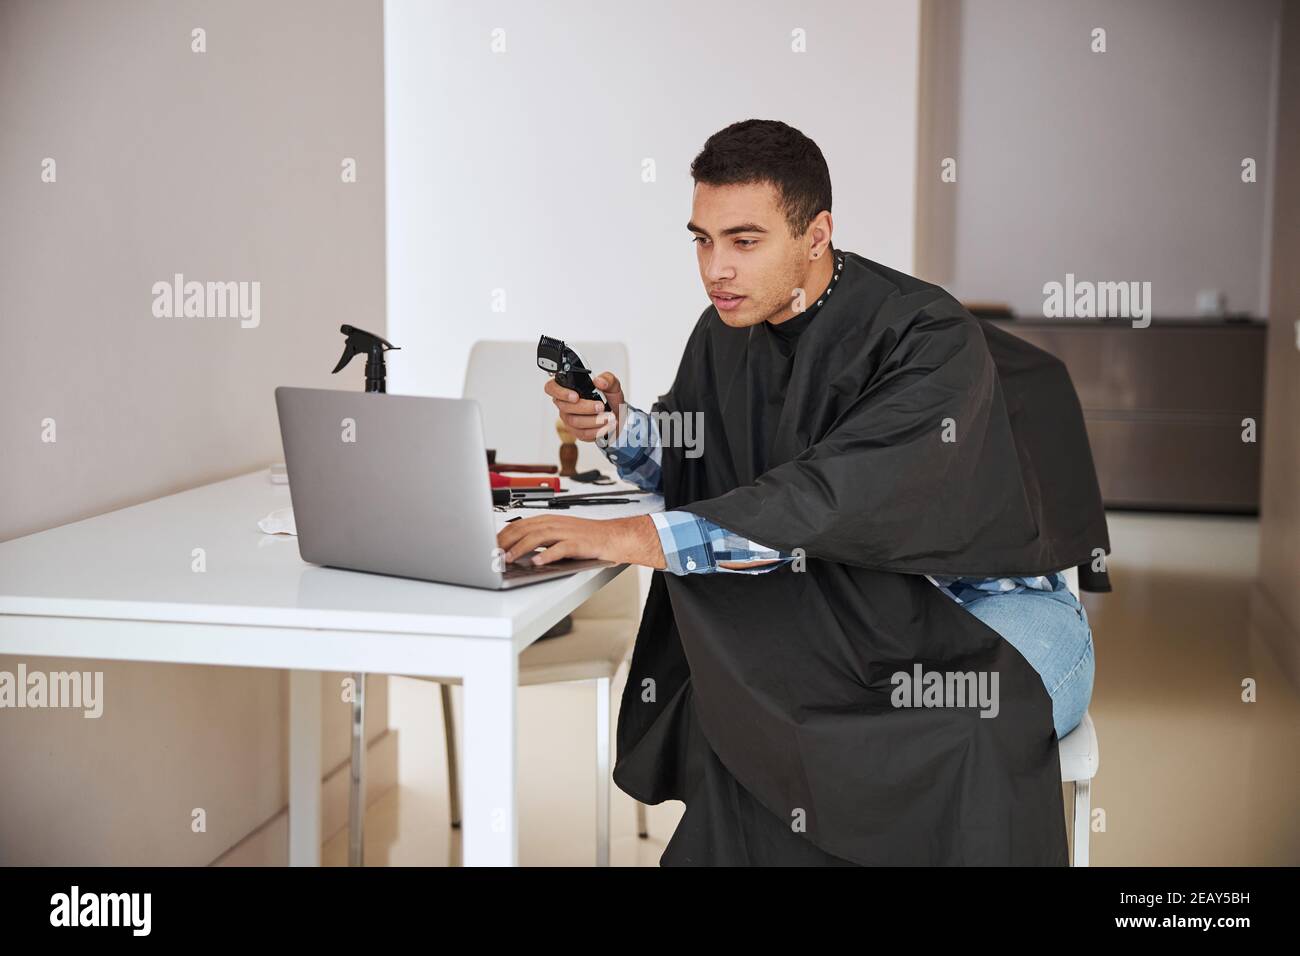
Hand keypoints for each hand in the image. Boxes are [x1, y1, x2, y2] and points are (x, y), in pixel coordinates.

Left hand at [496, 514, 665, 569]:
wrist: (613, 537)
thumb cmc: (586, 538)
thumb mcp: (558, 536)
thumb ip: (539, 541)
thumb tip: (516, 551)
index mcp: (548, 520)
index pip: (519, 524)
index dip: (503, 535)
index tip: (491, 545)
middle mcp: (555, 523)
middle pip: (524, 528)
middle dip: (506, 541)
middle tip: (494, 553)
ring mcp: (566, 532)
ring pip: (538, 536)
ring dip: (521, 548)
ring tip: (509, 558)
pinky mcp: (578, 543)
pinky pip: (560, 548)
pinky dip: (547, 555)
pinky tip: (537, 562)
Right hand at [544, 371, 625, 441]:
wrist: (617, 415)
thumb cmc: (609, 399)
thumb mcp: (612, 385)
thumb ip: (607, 379)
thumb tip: (599, 382)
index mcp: (569, 388)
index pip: (552, 388)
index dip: (560, 392)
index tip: (575, 396)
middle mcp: (565, 404)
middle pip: (565, 407)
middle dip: (585, 408)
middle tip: (601, 406)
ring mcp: (569, 419)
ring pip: (575, 422)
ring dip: (594, 420)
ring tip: (609, 417)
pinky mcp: (576, 432)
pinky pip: (582, 434)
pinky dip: (597, 430)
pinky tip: (608, 426)